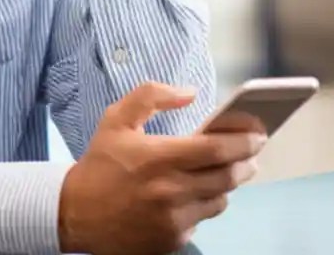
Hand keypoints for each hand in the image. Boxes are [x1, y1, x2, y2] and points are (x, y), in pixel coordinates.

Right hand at [58, 83, 265, 254]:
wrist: (75, 214)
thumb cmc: (100, 164)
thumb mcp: (116, 119)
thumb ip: (151, 95)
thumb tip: (189, 93)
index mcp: (158, 158)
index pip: (217, 149)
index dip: (244, 140)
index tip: (258, 133)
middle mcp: (170, 191)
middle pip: (228, 176)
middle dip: (247, 161)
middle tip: (251, 152)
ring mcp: (173, 220)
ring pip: (220, 200)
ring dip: (227, 184)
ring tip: (223, 170)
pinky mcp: (172, 240)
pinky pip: (202, 219)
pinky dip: (204, 204)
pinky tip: (193, 193)